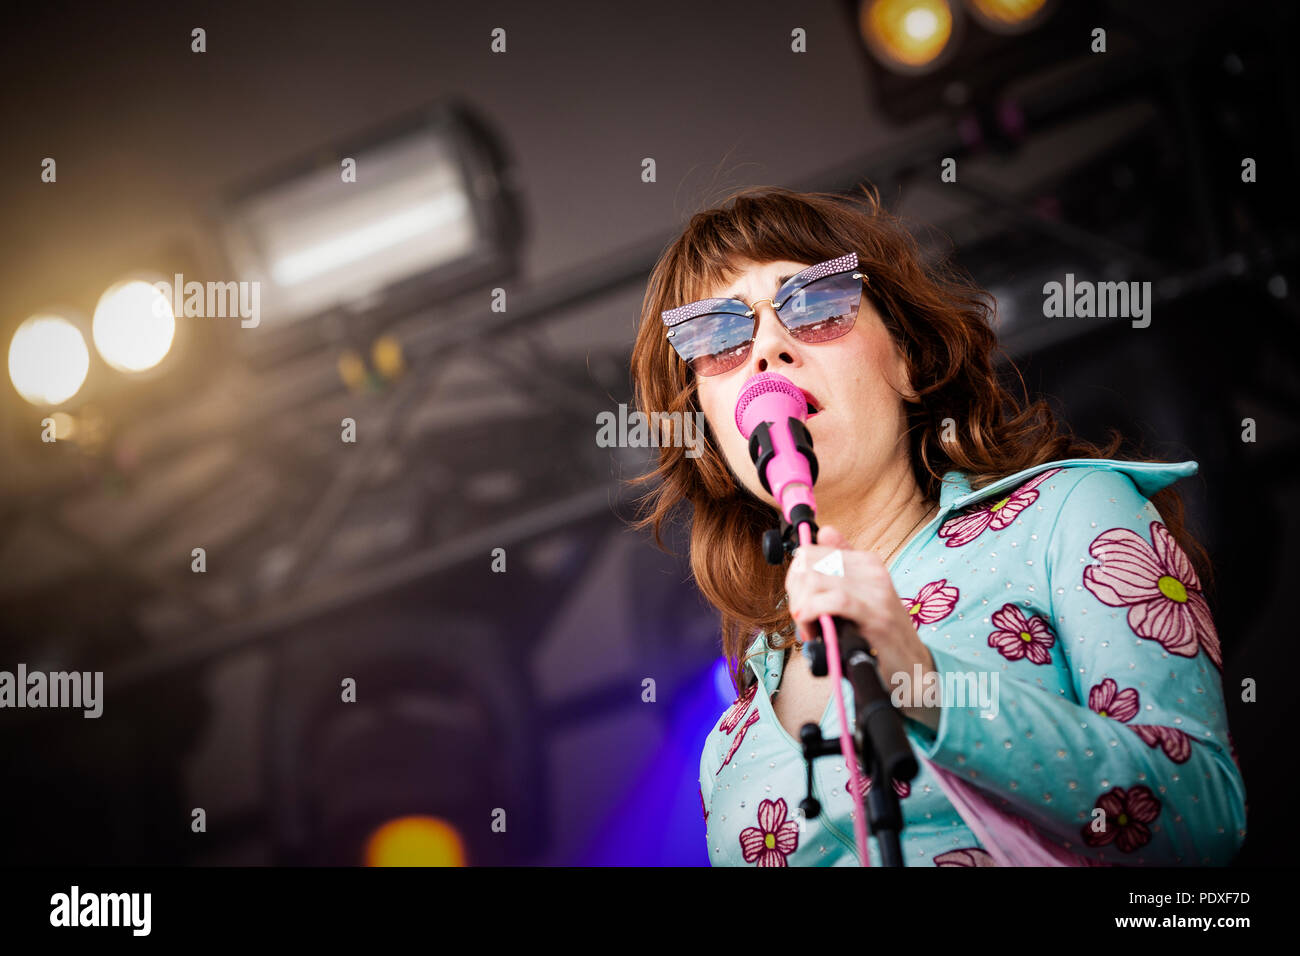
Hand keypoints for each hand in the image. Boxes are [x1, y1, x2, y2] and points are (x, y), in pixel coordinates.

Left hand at [785, 524, 940, 731]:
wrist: (914, 668)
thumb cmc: (879, 636)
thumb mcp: (859, 596)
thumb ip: (841, 566)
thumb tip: (823, 532)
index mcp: (866, 562)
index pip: (810, 552)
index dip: (794, 579)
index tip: (800, 603)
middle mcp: (872, 570)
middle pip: (807, 563)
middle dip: (794, 592)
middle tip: (803, 618)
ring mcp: (876, 591)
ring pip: (815, 578)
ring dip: (801, 606)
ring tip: (810, 628)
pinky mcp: (876, 615)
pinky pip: (833, 601)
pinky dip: (812, 613)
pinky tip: (812, 628)